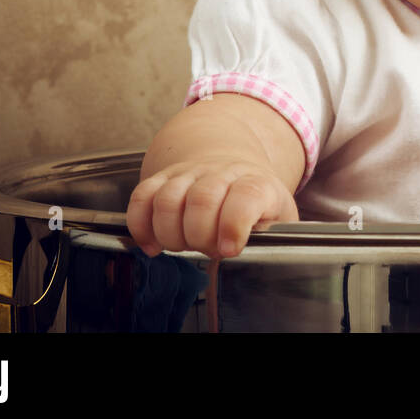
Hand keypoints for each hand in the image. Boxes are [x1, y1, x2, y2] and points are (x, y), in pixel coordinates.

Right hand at [127, 156, 298, 258]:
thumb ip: (277, 234)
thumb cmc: (255, 201)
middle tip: (207, 249)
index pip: (247, 195)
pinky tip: (153, 244)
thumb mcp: (278, 216)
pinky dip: (141, 225)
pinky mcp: (163, 178)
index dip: (234, 224)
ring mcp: (189, 173)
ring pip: (168, 199)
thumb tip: (268, 253)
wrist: (232, 165)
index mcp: (255, 182)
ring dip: (170, 234)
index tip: (229, 249)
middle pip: (202, 199)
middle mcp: (221, 173)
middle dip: (199, 236)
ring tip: (182, 246)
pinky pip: (141, 197)